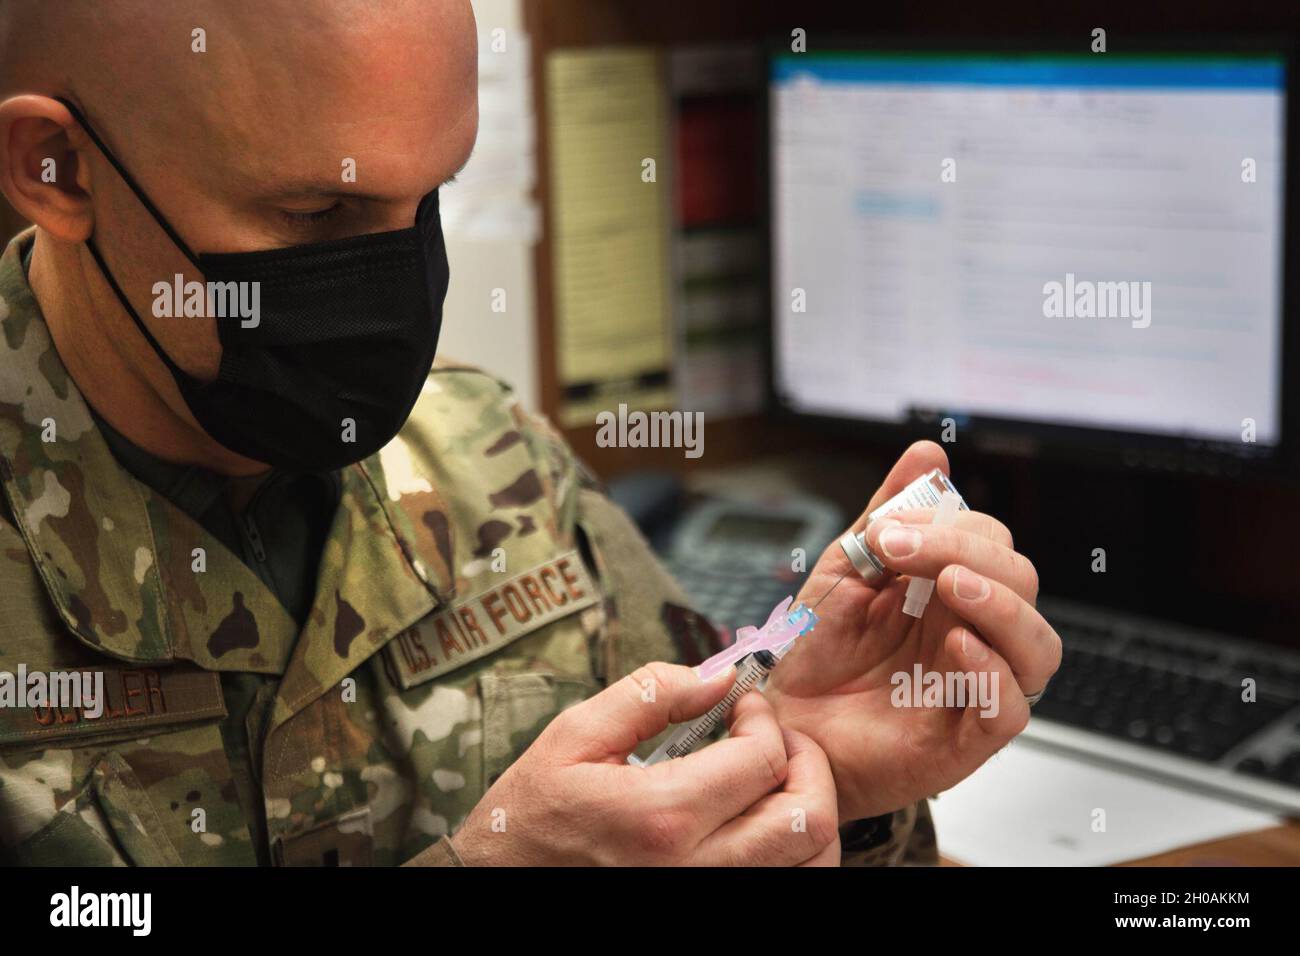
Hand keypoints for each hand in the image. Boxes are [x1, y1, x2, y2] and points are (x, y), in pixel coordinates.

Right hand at [450, 662, 839, 865]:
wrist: (502, 887)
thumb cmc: (533, 815)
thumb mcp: (575, 735)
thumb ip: (650, 693)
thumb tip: (718, 676)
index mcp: (660, 816)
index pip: (762, 761)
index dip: (764, 720)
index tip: (742, 705)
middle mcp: (696, 872)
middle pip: (807, 820)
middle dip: (805, 764)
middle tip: (773, 740)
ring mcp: (708, 903)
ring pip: (810, 864)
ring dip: (805, 812)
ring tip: (771, 782)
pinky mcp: (706, 918)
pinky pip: (788, 888)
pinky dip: (791, 855)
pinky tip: (759, 825)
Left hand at [766, 441, 1061, 821]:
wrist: (780, 722)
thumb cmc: (815, 652)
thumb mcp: (846, 567)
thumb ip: (891, 513)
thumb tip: (930, 452)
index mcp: (951, 592)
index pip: (992, 542)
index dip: (950, 526)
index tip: (887, 529)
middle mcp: (974, 635)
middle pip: (1021, 582)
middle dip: (967, 552)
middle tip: (902, 550)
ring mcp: (975, 687)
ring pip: (1037, 645)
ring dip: (1002, 605)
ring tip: (952, 585)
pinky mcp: (965, 739)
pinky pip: (1012, 708)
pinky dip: (994, 672)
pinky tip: (956, 645)